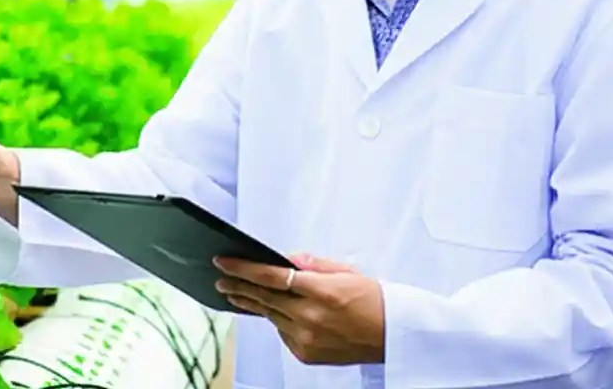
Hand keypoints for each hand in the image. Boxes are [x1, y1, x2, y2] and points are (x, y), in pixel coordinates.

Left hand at [214, 253, 385, 365]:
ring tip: (233, 293)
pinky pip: (283, 333)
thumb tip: (285, 258)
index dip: (244, 268)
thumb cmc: (372, 299)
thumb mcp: (345, 271)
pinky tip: (272, 311)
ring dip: (252, 303)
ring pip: (271, 316)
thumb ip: (312, 264)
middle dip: (238, 286)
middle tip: (219, 278)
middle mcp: (311, 317)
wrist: (393, 335)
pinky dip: (278, 321)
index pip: (272, 277)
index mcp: (322, 291)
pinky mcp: (306, 354)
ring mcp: (307, 339)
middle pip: (264, 298)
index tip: (224, 262)